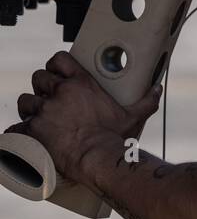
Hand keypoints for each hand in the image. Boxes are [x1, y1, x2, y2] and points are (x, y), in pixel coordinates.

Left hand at [9, 52, 160, 186]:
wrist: (98, 158)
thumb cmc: (115, 137)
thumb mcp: (134, 115)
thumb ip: (146, 100)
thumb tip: (158, 89)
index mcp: (80, 83)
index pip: (58, 59)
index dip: (54, 65)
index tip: (55, 73)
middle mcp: (59, 93)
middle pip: (38, 79)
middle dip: (40, 88)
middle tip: (47, 100)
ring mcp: (44, 111)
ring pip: (24, 102)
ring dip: (28, 109)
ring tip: (35, 119)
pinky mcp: (33, 131)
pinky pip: (15, 128)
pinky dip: (17, 134)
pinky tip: (23, 139)